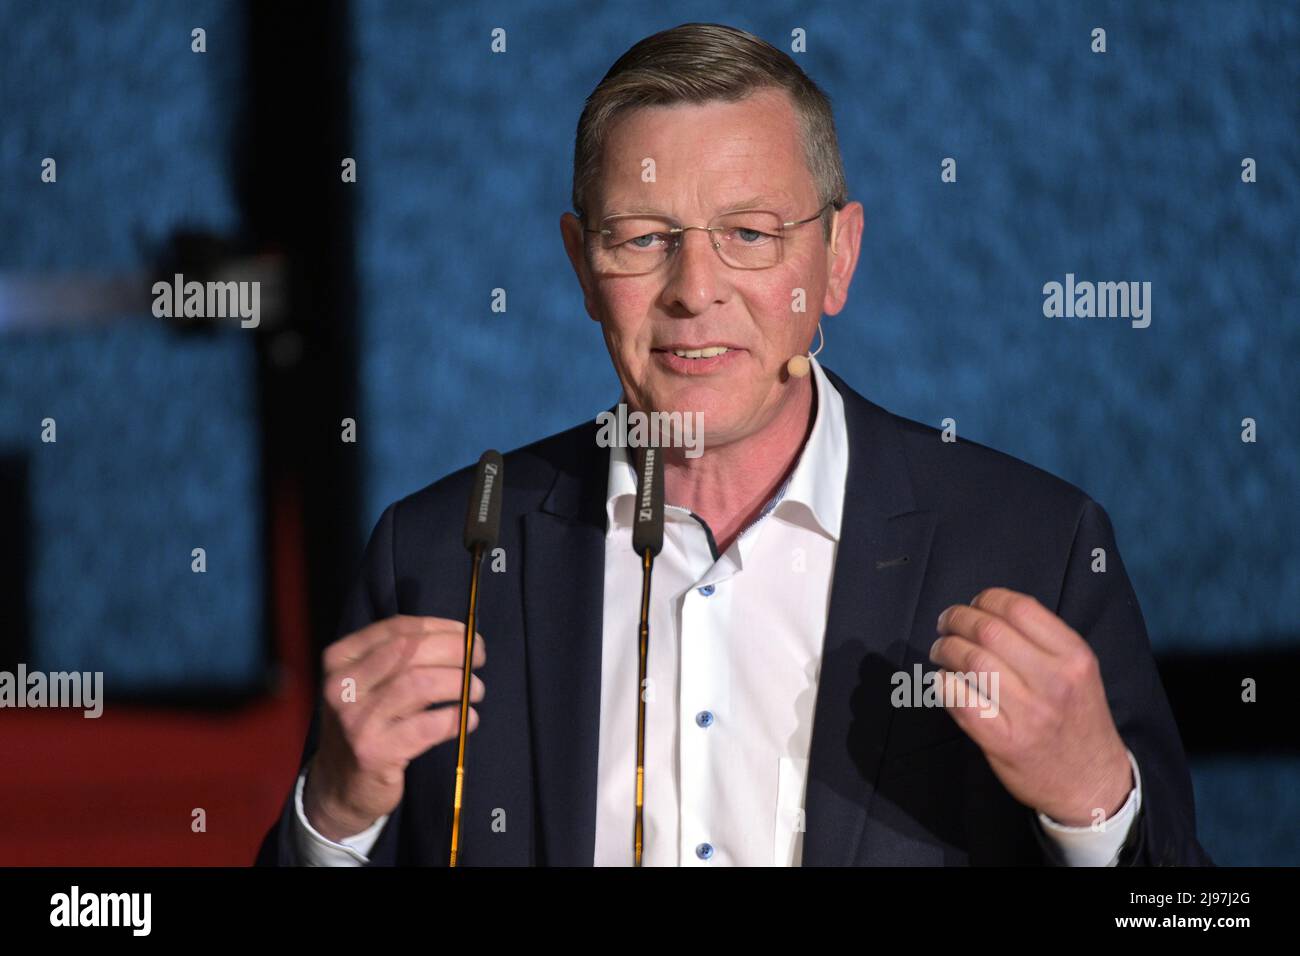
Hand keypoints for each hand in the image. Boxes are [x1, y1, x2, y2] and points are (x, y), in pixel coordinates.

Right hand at [303, 614, 485, 841]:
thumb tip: (460, 640)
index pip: (397, 630)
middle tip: (479, 658)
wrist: (339, 786)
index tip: (467, 635)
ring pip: (419, 684)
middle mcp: (342, 686)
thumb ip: (400, 660)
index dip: (439, 628)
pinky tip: (467, 719)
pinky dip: (454, 719)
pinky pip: (426, 726)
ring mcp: (356, 720)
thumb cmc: (365, 725)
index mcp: (340, 659)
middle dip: (454, 650)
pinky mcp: (373, 752)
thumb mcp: (367, 685)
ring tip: (476, 690)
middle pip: (409, 651)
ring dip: (457, 683)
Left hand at [928, 588, 1131, 826]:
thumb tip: (989, 611)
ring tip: (940, 651)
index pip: (1019, 608)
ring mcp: (1028, 713)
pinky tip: (944, 681)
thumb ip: (1043, 641)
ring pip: (971, 660)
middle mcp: (1053, 681)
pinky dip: (943, 683)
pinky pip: (959, 699)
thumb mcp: (1079, 672)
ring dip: (945, 649)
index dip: (985, 599)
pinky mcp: (1004, 740)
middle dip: (957, 619)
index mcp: (1074, 657)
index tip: (973, 605)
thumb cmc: (1079, 722)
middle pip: (988, 630)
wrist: (1093, 784)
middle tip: (945, 624)